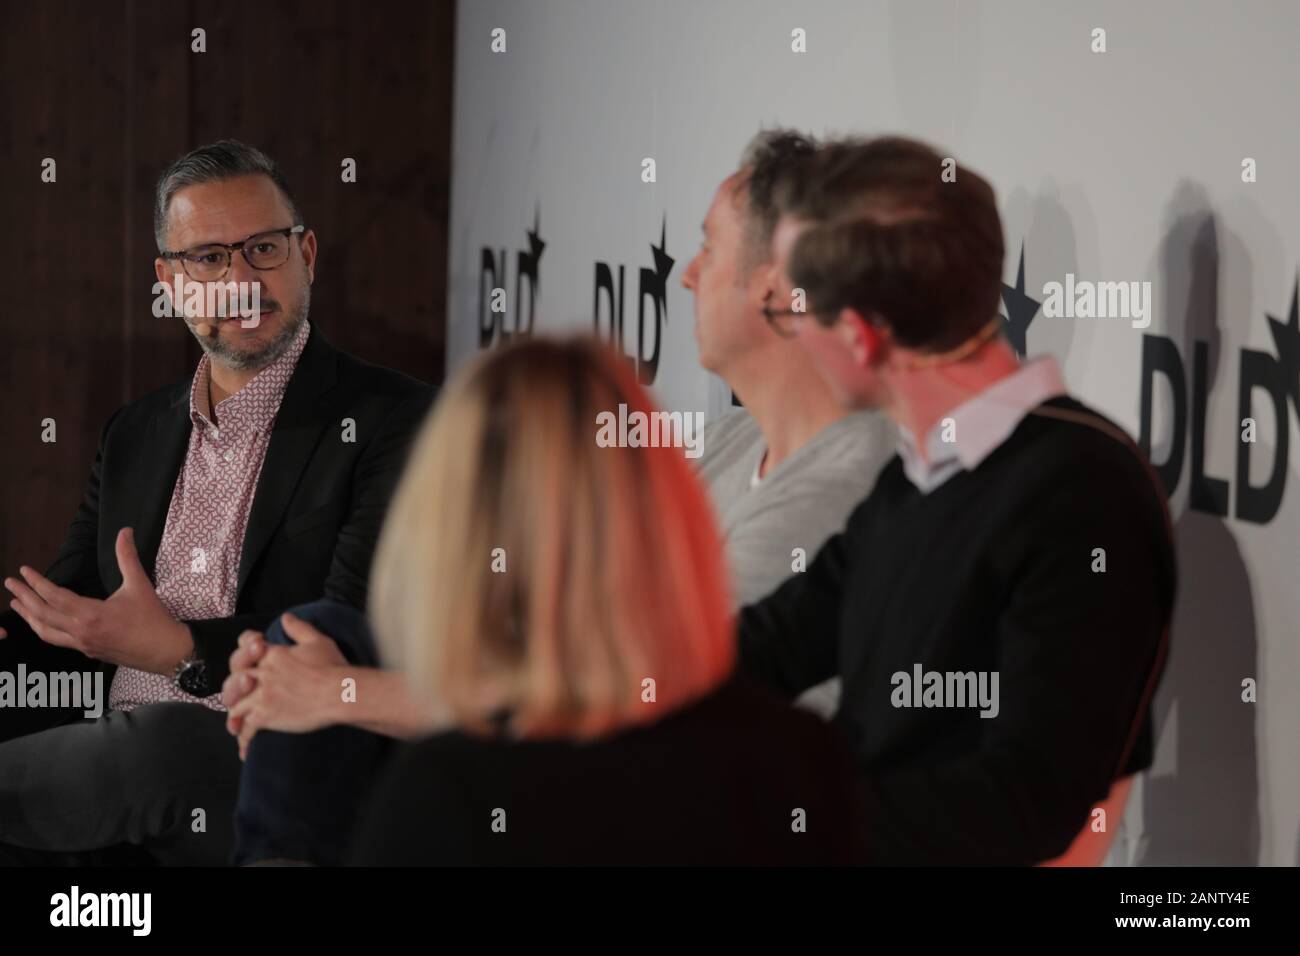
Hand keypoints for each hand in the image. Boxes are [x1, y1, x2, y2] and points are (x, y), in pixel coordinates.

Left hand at [3, 528, 192, 672]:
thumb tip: (125, 532)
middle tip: (10, 584)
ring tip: (17, 604)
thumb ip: (127, 557)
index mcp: (91, 614)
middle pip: (42, 615)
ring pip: (45, 632)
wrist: (165, 651)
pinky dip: (44, 629)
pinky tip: (42, 622)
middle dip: (24, 598)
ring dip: (29, 617)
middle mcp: (81, 632)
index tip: (24, 571)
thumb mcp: (140, 585)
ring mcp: (83, 645)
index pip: (54, 597)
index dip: (36, 583)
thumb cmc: (153, 618)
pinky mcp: (88, 652)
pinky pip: (57, 640)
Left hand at [225, 612, 349, 759]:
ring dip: (235, 716)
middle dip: (235, 689)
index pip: (245, 646)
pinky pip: (247, 729)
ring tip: (237, 728)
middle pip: (235, 679)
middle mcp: (262, 673)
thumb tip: (286, 617)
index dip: (243, 651)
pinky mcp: (266, 716)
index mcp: (272, 654)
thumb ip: (299, 628)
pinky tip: (246, 749)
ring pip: (235, 705)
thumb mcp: (317, 641)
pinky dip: (244, 739)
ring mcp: (262, 696)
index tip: (248, 661)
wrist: (339, 692)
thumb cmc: (332, 667)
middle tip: (238, 700)